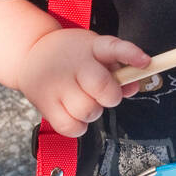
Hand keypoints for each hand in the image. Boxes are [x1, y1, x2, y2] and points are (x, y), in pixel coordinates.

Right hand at [17, 28, 150, 136]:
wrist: (30, 54)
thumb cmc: (72, 56)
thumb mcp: (96, 52)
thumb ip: (119, 69)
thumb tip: (133, 88)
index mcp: (91, 47)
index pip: (114, 47)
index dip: (131, 54)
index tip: (145, 62)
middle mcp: (73, 64)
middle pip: (101, 87)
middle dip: (111, 96)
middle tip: (105, 94)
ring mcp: (57, 85)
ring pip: (88, 111)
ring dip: (94, 111)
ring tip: (84, 100)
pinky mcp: (45, 105)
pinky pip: (72, 128)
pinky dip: (79, 126)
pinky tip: (74, 113)